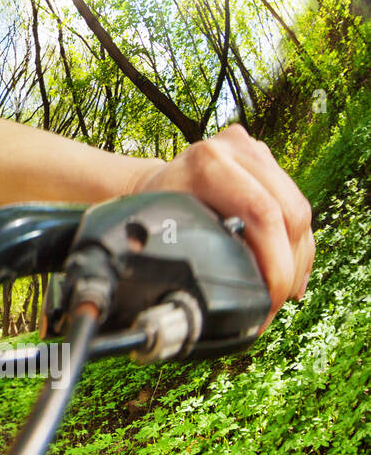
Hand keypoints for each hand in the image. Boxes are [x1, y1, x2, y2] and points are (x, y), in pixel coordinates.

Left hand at [129, 123, 313, 329]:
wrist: (158, 180)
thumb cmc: (153, 206)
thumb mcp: (163, 223)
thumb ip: (189, 247)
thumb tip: (211, 293)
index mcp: (209, 162)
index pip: (261, 212)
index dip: (275, 263)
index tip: (268, 299)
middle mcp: (238, 150)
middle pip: (289, 215)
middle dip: (288, 268)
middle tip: (273, 304)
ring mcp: (258, 153)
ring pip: (300, 215)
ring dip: (297, 261)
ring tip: (282, 294)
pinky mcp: (272, 165)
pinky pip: (298, 211)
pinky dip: (298, 247)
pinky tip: (292, 274)